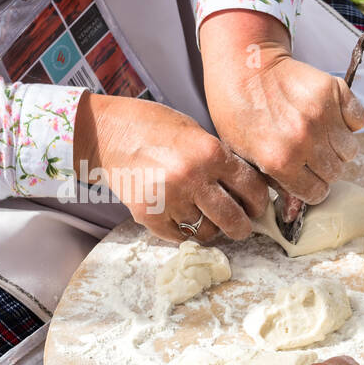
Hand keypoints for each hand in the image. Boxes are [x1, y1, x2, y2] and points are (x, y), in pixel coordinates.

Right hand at [73, 93, 268, 242]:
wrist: (104, 132)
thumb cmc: (152, 127)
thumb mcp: (196, 132)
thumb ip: (220, 160)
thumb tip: (247, 190)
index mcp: (210, 153)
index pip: (252, 189)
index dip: (259, 203)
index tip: (256, 207)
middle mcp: (192, 177)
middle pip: (233, 219)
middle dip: (242, 227)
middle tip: (240, 226)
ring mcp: (169, 199)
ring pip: (206, 232)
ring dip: (210, 228)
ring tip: (204, 216)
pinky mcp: (149, 215)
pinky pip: (179, 236)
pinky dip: (184, 231)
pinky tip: (181, 216)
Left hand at [200, 11, 363, 206]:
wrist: (244, 64)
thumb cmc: (239, 111)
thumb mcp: (245, 154)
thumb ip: (274, 183)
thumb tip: (295, 210)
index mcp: (280, 161)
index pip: (317, 192)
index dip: (310, 186)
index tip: (305, 177)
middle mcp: (304, 140)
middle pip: (336, 173)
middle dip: (323, 167)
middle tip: (309, 153)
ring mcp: (322, 114)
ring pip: (350, 150)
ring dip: (338, 146)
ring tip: (319, 134)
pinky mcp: (334, 91)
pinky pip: (359, 120)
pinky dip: (350, 120)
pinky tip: (330, 117)